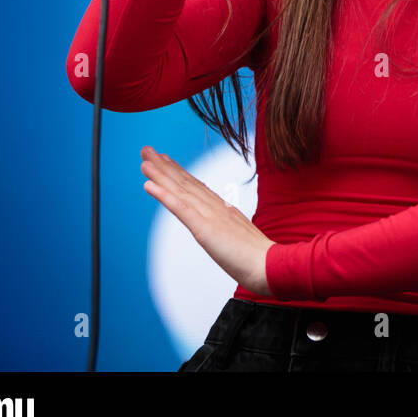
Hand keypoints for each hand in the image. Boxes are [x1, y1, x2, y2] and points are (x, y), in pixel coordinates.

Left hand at [140, 146, 274, 296]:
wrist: (272, 266)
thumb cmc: (261, 259)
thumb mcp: (242, 241)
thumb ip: (232, 231)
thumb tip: (224, 231)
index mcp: (224, 210)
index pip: (197, 187)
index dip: (179, 173)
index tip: (165, 160)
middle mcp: (216, 208)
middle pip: (186, 183)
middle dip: (165, 166)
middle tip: (147, 150)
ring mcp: (210, 216)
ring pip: (180, 190)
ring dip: (160, 174)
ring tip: (145, 160)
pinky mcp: (205, 228)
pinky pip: (180, 209)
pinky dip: (164, 195)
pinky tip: (148, 184)